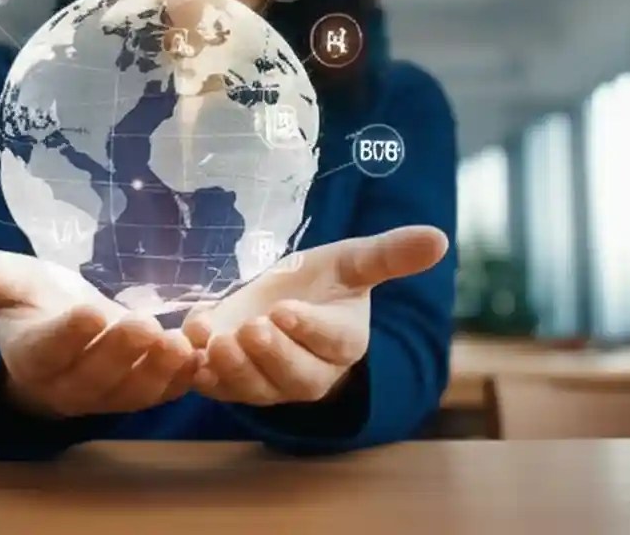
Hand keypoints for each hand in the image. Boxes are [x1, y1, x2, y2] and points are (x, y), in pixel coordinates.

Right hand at [0, 232, 200, 418]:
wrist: (60, 337)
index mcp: (31, 354)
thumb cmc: (31, 305)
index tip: (87, 311)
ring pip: (131, 391)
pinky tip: (200, 348)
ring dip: (156, 370)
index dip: (68, 335)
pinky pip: (163, 392)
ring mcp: (107, 395)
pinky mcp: (140, 394)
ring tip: (176, 341)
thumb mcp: (5, 280)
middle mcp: (68, 383)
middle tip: (140, 323)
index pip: (48, 349)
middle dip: (119, 352)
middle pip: (94, 376)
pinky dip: (183, 376)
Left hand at [182, 225, 448, 406]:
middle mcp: (313, 371)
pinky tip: (189, 356)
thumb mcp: (352, 261)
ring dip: (234, 369)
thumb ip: (390, 253)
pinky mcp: (237, 386)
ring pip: (257, 390)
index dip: (309, 329)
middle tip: (252, 328)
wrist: (283, 302)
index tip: (285, 309)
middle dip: (272, 355)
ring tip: (215, 341)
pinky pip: (221, 390)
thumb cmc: (322, 281)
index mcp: (345, 340)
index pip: (333, 342)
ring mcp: (272, 384)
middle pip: (297, 377)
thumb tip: (440, 238)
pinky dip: (204, 378)